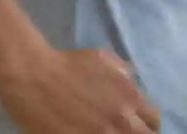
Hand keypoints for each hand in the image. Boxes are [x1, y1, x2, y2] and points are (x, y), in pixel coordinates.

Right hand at [0, 48, 159, 132]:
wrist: (33, 75)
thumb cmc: (67, 64)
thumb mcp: (103, 59)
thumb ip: (123, 74)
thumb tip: (132, 81)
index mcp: (130, 98)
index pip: (154, 121)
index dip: (147, 125)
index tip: (139, 127)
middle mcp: (121, 120)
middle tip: (124, 132)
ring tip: (106, 132)